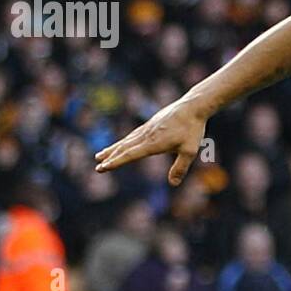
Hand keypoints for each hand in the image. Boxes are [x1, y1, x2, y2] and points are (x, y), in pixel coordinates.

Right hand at [94, 96, 208, 186]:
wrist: (193, 106)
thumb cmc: (192, 129)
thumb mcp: (189, 151)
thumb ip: (180, 168)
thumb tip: (173, 184)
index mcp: (154, 143)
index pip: (130, 154)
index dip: (116, 162)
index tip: (102, 167)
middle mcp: (147, 135)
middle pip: (124, 148)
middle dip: (110, 158)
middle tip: (97, 166)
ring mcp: (147, 128)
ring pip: (126, 140)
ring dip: (113, 149)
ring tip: (100, 155)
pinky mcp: (151, 123)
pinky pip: (133, 134)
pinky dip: (124, 141)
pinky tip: (122, 143)